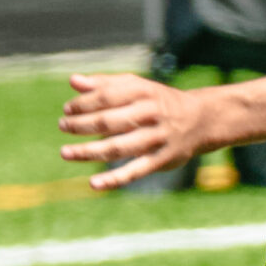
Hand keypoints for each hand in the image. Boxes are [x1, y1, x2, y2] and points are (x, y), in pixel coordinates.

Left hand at [59, 73, 211, 190]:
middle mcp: (152, 113)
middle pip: (110, 121)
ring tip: (65, 153)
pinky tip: (93, 184)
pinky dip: (114, 179)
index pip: (108, 96)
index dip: (84, 103)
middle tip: (63, 126)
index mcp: (145, 92)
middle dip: (82, 125)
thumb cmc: (159, 101)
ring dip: (89, 152)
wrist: (202, 120)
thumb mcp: (138, 87)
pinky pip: (136, 170)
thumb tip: (73, 80)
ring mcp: (158, 138)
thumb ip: (105, 84)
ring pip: (119, 147)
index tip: (67, 109)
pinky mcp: (163, 159)